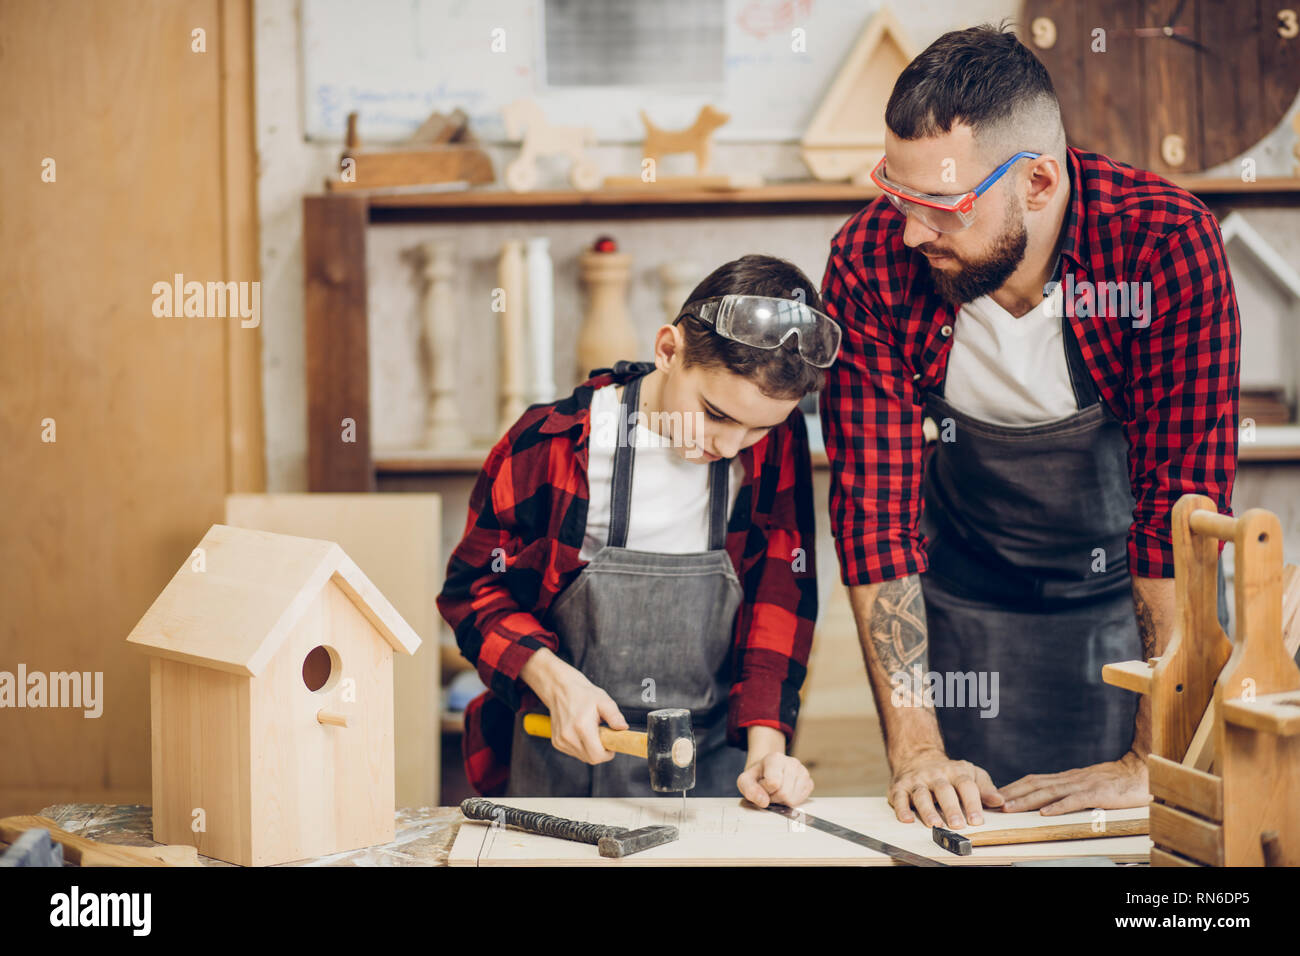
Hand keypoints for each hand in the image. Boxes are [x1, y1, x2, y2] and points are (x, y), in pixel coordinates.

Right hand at [522, 651, 627, 763]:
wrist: (560, 689)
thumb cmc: (582, 694)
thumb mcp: (603, 701)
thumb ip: (615, 716)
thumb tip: (623, 728)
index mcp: (581, 727)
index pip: (597, 755)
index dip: (608, 754)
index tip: (611, 745)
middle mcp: (568, 736)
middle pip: (591, 759)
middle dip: (601, 751)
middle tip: (602, 735)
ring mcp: (561, 741)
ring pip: (582, 757)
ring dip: (590, 749)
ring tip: (591, 731)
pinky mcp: (557, 742)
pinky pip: (574, 753)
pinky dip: (581, 747)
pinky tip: (581, 733)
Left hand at [737, 753, 813, 807]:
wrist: (768, 771)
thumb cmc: (758, 776)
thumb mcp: (745, 780)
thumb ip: (749, 790)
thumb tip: (764, 801)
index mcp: (775, 758)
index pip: (773, 783)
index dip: (765, 790)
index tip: (762, 784)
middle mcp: (792, 762)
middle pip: (784, 793)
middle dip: (774, 797)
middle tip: (769, 791)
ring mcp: (803, 772)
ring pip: (794, 799)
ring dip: (783, 800)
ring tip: (777, 791)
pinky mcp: (809, 782)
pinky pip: (802, 800)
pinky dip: (792, 801)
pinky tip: (786, 792)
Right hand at [888, 747, 1002, 827]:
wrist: (918, 757)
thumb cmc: (949, 773)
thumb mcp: (971, 774)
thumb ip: (985, 788)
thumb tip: (999, 801)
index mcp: (956, 771)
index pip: (966, 786)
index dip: (972, 803)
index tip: (977, 820)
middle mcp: (936, 775)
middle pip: (944, 790)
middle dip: (951, 808)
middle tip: (958, 825)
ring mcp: (917, 780)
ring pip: (922, 794)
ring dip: (927, 810)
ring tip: (935, 824)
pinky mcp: (900, 787)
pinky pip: (899, 797)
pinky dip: (901, 808)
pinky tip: (907, 819)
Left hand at [998, 750, 1149, 814]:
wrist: (1139, 772)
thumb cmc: (1114, 781)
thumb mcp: (1086, 784)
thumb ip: (1068, 790)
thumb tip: (1049, 801)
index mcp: (1066, 778)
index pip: (1033, 780)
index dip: (1013, 787)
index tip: (996, 795)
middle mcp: (1069, 779)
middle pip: (1034, 785)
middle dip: (1012, 793)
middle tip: (992, 802)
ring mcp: (1082, 785)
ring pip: (1049, 792)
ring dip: (1026, 800)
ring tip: (1009, 807)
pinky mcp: (1097, 794)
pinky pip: (1075, 801)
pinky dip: (1059, 807)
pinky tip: (1046, 813)